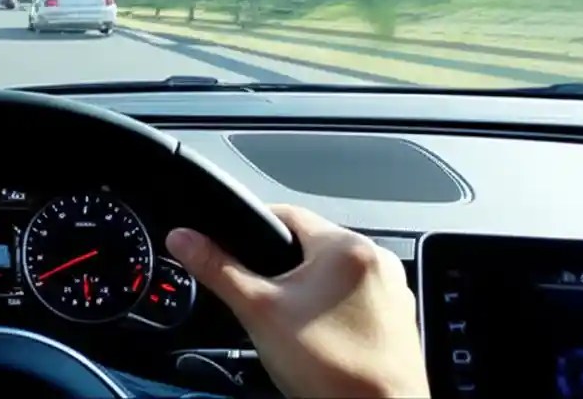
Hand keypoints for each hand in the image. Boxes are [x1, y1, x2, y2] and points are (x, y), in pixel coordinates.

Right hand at [166, 205, 428, 397]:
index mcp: (346, 246)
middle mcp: (378, 259)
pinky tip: (321, 338)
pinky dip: (334, 310)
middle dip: (282, 269)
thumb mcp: (259, 312)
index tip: (235, 251)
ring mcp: (393, 290)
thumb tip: (184, 238)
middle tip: (267, 303)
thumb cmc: (329, 369)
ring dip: (309, 290)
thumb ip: (218, 269)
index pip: (286, 213)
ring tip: (295, 325)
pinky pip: (356, 298)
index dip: (252, 229)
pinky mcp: (398, 317)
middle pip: (310, 245)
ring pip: (332, 274)